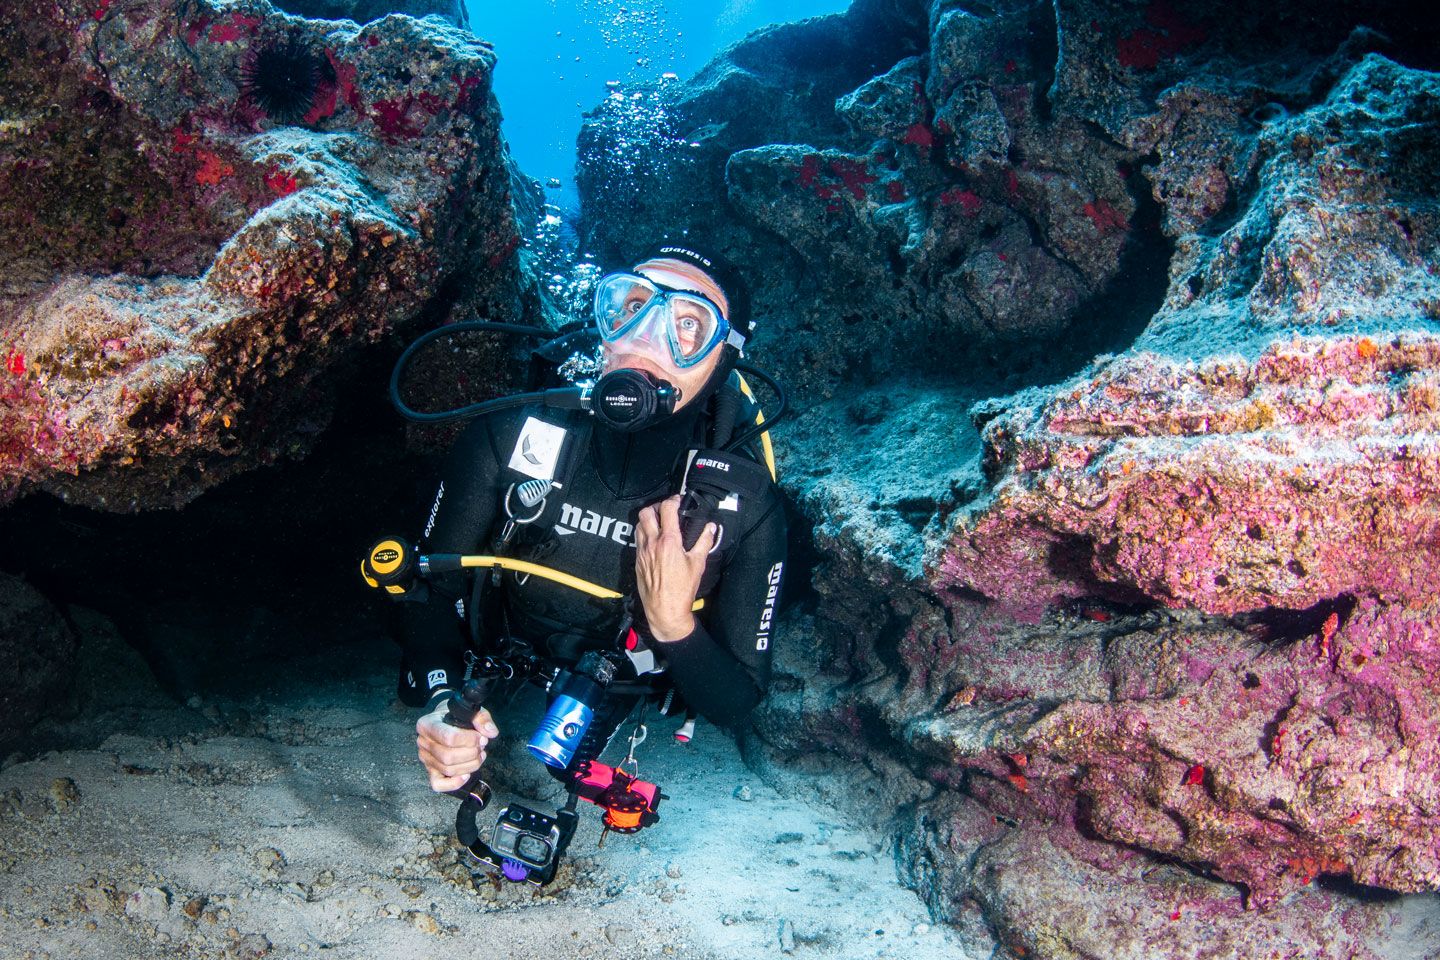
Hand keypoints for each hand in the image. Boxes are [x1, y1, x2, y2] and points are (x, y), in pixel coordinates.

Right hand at [415, 701, 498, 792]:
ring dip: (469, 765)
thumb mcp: (470, 711)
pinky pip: (438, 784)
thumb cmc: (456, 717)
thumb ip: (482, 719)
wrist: (445, 722)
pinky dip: (454, 783)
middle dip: (471, 754)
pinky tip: (467, 775)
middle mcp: (423, 742)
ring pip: (447, 770)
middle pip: (448, 757)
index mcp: (427, 724)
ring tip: (479, 755)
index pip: (448, 737)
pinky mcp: (431, 771)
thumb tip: (490, 733)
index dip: (469, 740)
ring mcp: (426, 758)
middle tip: (481, 747)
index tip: (481, 737)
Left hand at [635, 494, 716, 641]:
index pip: (666, 509)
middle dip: (656, 506)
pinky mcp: (638, 561)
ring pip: (638, 525)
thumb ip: (704, 542)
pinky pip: (637, 540)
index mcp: (668, 542)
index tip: (678, 500)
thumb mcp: (697, 564)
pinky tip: (654, 540)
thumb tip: (710, 527)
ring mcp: (642, 552)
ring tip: (659, 523)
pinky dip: (644, 533)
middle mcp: (652, 543)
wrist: (665, 610)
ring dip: (648, 519)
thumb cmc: (682, 589)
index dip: (673, 500)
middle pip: (646, 512)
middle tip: (666, 510)